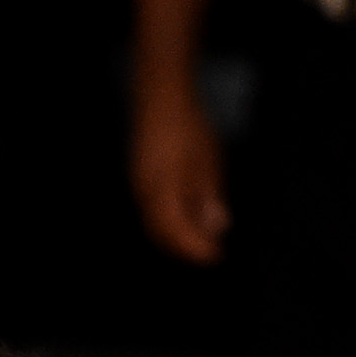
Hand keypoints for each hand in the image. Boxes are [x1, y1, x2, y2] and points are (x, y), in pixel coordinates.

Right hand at [131, 85, 229, 264]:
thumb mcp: (209, 161)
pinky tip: (186, 218)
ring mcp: (139, 188)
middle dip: (185, 248)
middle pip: (161, 234)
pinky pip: (152, 212)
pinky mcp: (140, 181)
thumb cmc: (188, 126)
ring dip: (177, 237)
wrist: (161, 98)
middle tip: (210, 252)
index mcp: (162, 190)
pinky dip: (169, 222)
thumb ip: (210, 196)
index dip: (195, 249)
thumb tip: (216, 227)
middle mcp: (145, 194)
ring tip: (201, 238)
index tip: (215, 257)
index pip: (177, 232)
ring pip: (155, 225)